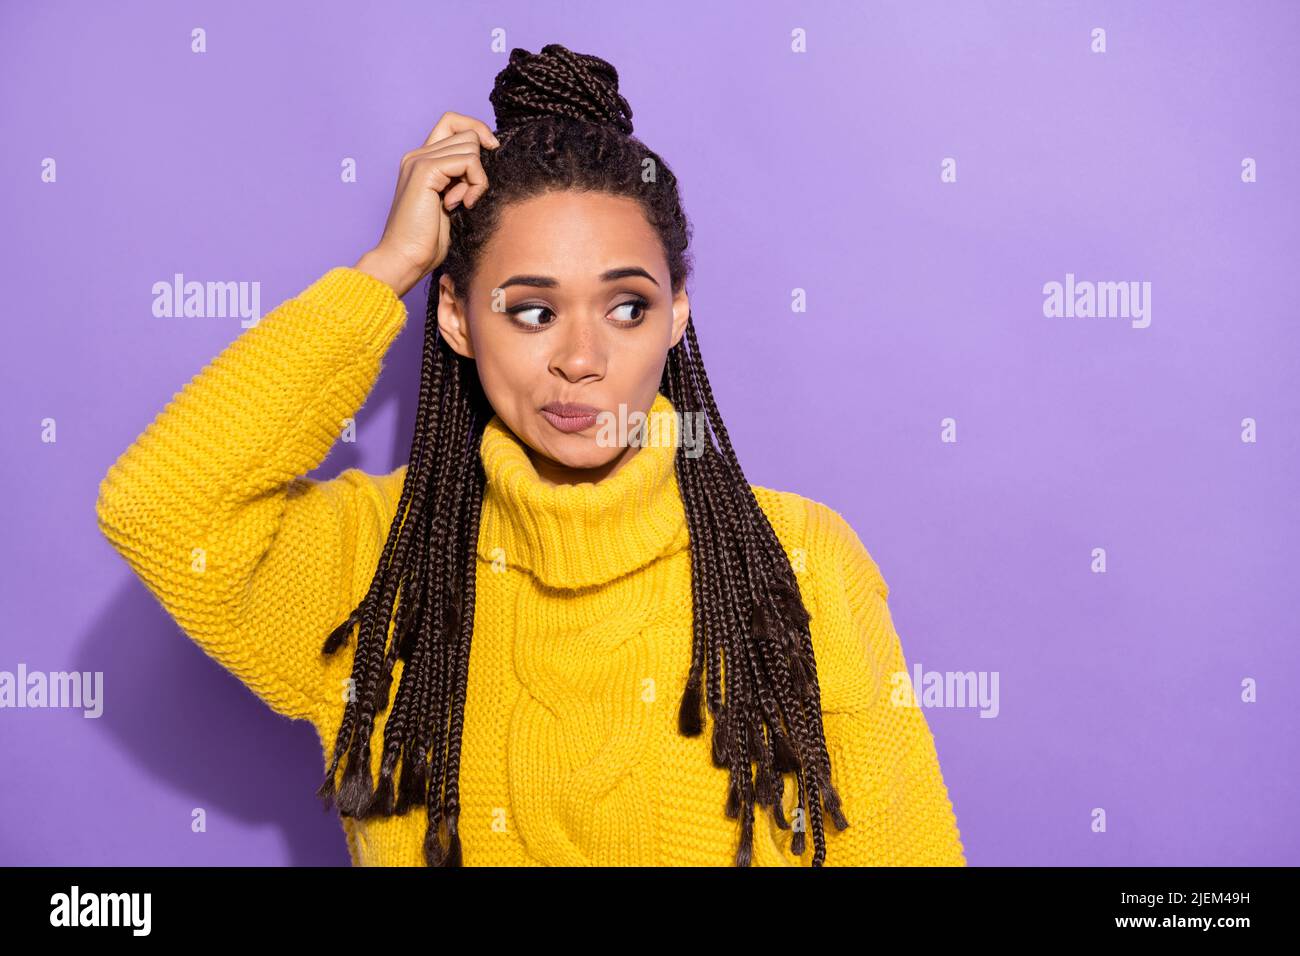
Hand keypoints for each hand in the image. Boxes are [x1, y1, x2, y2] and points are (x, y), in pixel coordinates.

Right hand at [356, 111, 498, 296]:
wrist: (405, 258)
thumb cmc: (428, 241)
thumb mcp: (453, 204)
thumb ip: (462, 179)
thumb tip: (488, 161)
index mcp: (422, 160)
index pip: (453, 123)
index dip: (477, 131)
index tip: (491, 154)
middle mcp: (418, 154)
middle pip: (468, 133)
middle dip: (479, 164)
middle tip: (467, 196)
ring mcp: (419, 160)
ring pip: (470, 145)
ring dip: (477, 178)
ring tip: (461, 203)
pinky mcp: (425, 170)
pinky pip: (468, 161)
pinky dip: (475, 184)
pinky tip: (462, 205)